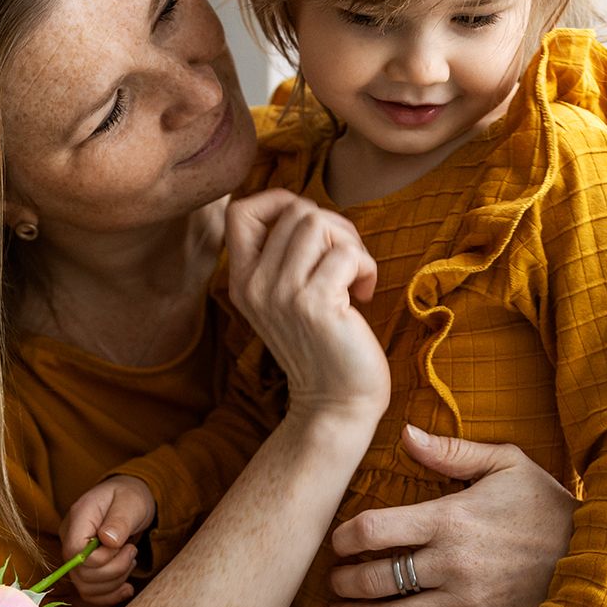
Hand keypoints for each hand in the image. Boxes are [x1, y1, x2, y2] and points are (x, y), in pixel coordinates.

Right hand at [59, 475, 155, 604]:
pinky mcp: (83, 568)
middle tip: (132, 551)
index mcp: (78, 516)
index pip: (74, 551)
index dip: (99, 558)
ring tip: (130, 560)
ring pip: (85, 587)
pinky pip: (89, 593)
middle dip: (114, 570)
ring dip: (114, 582)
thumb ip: (119, 520)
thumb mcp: (131, 502)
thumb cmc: (129, 497)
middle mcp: (69, 537)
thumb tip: (108, 541)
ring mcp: (74, 555)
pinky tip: (127, 588)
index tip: (123, 546)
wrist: (128, 500)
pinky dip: (110, 595)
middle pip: (81, 573)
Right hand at [226, 189, 389, 423]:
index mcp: (242, 279)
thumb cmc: (323, 343)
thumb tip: (307, 209)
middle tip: (347, 262)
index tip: (311, 230)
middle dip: (334, 227)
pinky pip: (347, 253)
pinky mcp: (315, 304)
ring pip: (319, 222)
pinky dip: (366, 267)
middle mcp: (254, 284)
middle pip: (296, 210)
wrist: (335, 404)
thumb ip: (283, 256)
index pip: (239, 210)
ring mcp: (281, 294)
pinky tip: (365, 294)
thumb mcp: (285, 297)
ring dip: (351, 244)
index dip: (280, 202)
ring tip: (355, 276)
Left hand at [327, 425, 577, 606]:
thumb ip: (449, 451)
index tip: (335, 539)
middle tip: (331, 579)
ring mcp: (466, 604)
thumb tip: (405, 432)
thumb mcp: (503, 463)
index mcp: (449, 519)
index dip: (344, 536)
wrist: (588, 551)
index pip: (375, 530)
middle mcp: (452, 565)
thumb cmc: (541, 501)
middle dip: (344, 580)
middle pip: (377, 578)